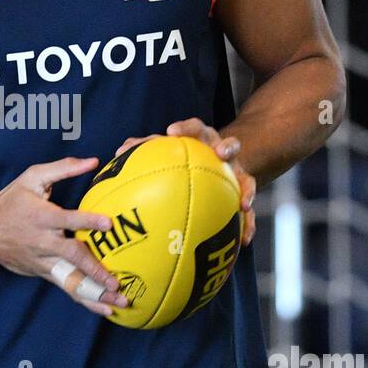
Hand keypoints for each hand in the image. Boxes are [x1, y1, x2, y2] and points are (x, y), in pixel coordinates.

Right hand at [0, 156, 129, 315]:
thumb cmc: (10, 201)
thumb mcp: (32, 177)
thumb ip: (63, 168)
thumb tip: (94, 161)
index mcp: (42, 217)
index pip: (67, 220)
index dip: (87, 221)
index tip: (108, 224)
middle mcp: (43, 242)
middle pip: (72, 258)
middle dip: (95, 271)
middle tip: (116, 283)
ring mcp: (43, 261)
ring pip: (70, 280)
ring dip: (94, 295)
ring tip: (117, 304)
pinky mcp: (43, 273)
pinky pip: (66, 287)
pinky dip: (85, 299)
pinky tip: (103, 309)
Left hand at [113, 118, 256, 245]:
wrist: (216, 162)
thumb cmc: (185, 156)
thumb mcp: (167, 151)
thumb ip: (146, 150)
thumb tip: (120, 151)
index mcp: (202, 139)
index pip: (195, 127)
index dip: (185, 128)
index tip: (171, 131)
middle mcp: (223, 153)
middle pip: (230, 145)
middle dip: (228, 147)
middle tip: (222, 153)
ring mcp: (235, 173)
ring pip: (246, 178)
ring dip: (247, 190)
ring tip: (244, 205)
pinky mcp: (242, 193)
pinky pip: (247, 210)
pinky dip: (247, 223)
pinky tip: (245, 239)